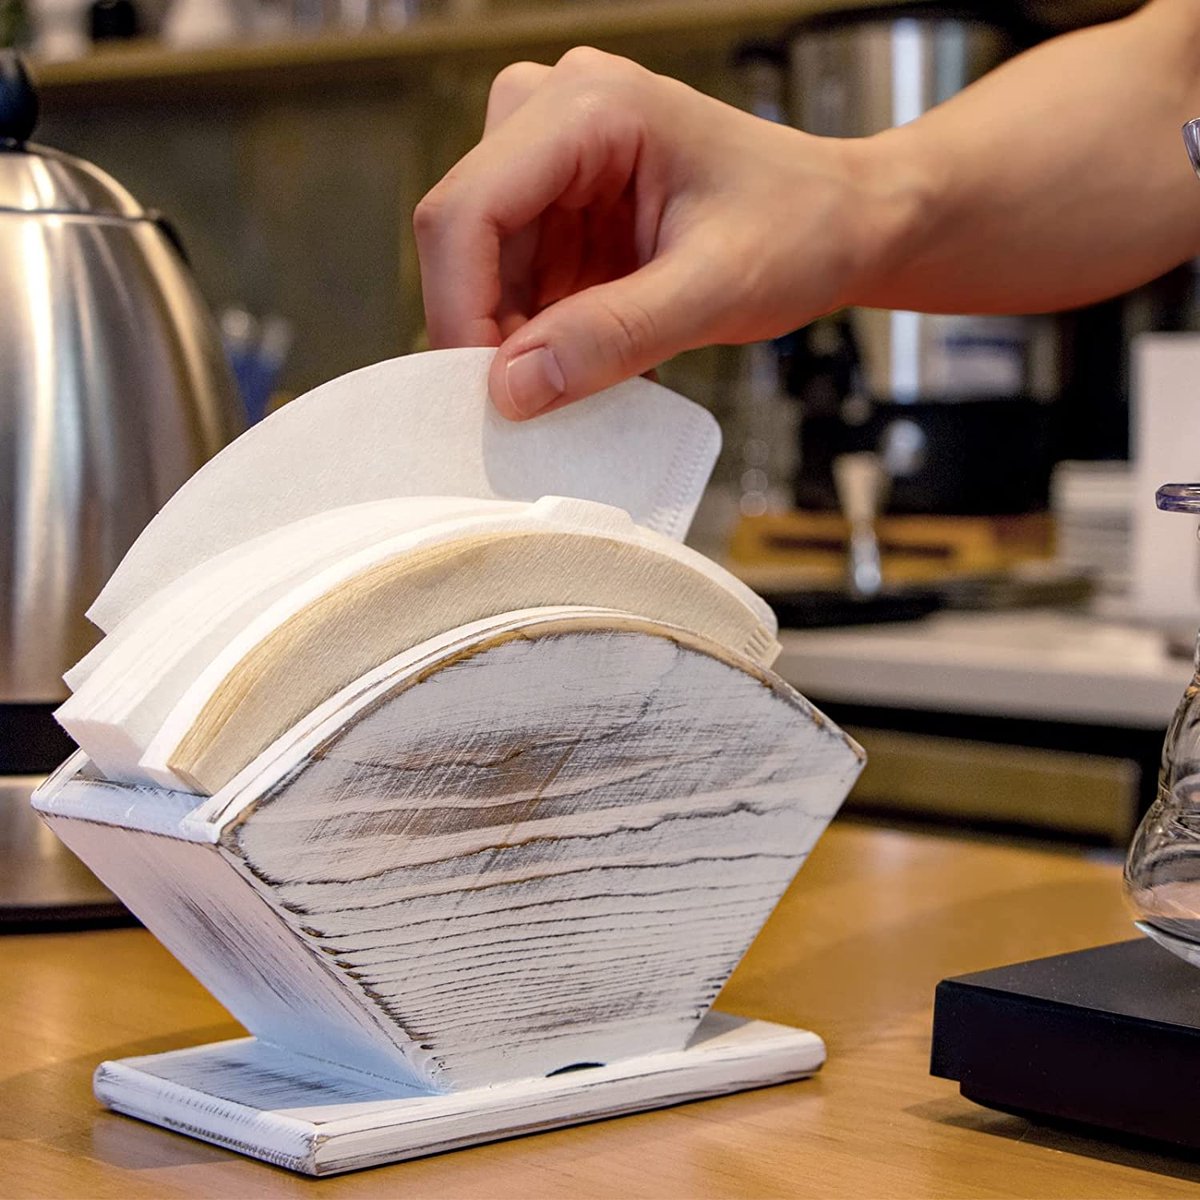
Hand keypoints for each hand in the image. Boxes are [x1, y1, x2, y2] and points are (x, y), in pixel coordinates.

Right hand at [414, 48, 919, 417]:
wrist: (844, 220)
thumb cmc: (802, 227)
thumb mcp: (715, 290)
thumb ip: (614, 337)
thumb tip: (513, 388)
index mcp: (591, 107)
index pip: (468, 209)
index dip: (462, 309)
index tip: (489, 394)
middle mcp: (556, 114)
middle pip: (467, 237)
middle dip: (489, 329)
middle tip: (532, 402)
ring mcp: (555, 157)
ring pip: (485, 266)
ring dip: (517, 335)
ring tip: (578, 379)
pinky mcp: (563, 201)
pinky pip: (517, 277)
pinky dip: (541, 330)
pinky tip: (585, 357)